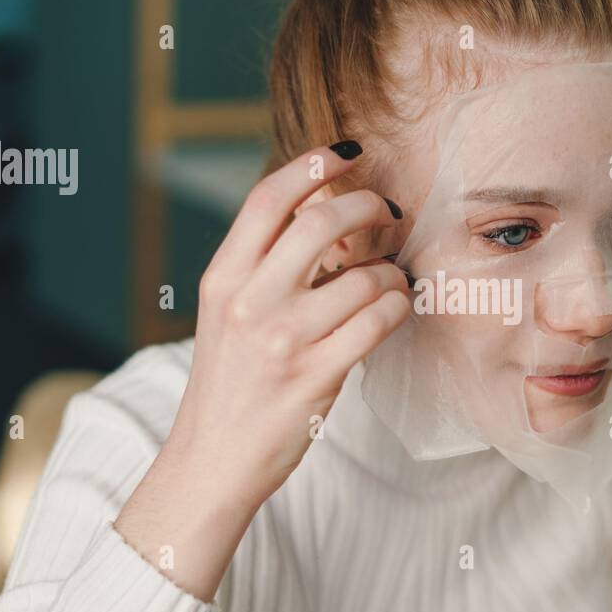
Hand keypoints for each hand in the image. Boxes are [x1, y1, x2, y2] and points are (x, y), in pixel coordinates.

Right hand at [171, 142, 410, 505]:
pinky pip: (378, 321)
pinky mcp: (316, 376)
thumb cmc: (230, 382)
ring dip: (390, 272)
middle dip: (367, 206)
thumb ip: (265, 263)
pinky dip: (398, 307)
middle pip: (321, 223)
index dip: (311, 165)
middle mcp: (248, 302)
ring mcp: (283, 340)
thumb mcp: (227, 311)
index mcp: (222, 278)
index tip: (345, 153)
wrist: (213, 458)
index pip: (267, 199)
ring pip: (363, 276)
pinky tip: (395, 309)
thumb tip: (324, 206)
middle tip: (386, 212)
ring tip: (390, 281)